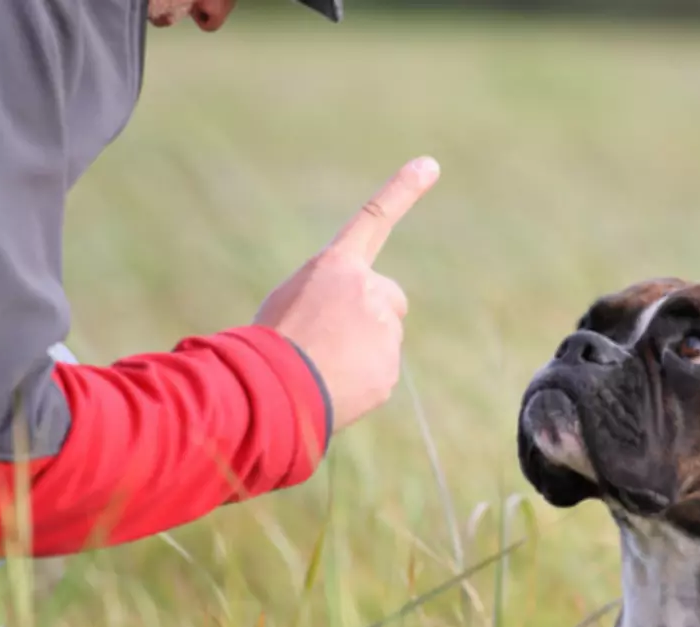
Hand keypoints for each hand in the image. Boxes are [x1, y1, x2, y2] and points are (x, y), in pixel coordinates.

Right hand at [254, 156, 439, 431]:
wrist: (270, 388)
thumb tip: (353, 329)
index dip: (402, 190)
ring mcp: (383, 330)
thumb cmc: (269, 343)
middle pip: (389, 299)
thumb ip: (331, 299)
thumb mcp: (290, 302)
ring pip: (383, 340)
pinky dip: (361, 380)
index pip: (373, 219)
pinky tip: (332, 385)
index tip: (430, 164)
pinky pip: (379, 372)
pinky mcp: (389, 368)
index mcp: (335, 267)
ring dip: (360, 351)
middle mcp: (367, 290)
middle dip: (374, 315)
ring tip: (323, 365)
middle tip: (335, 337)